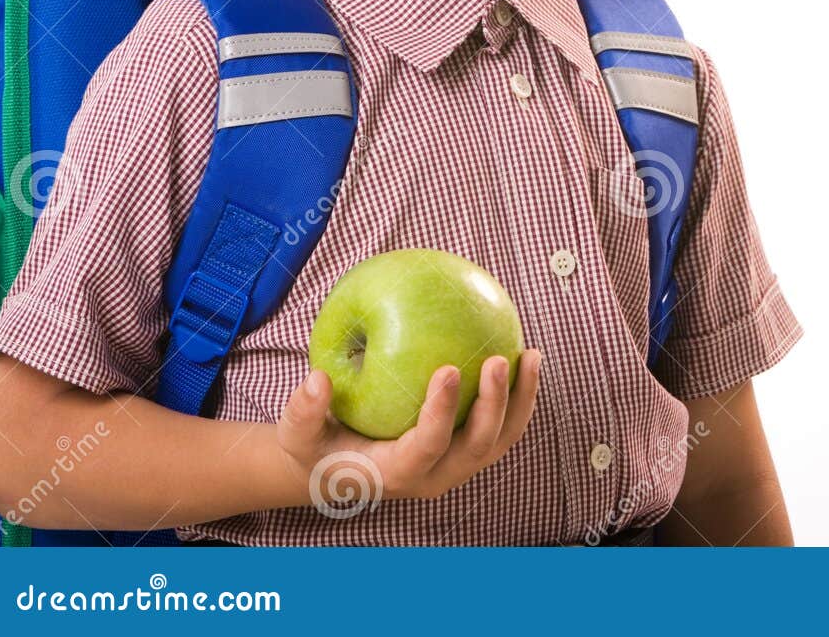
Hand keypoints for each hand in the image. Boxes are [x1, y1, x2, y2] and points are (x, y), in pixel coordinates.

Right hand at [274, 348, 541, 502]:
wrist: (337, 468)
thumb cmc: (317, 447)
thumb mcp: (298, 434)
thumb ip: (303, 411)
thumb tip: (316, 380)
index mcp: (397, 472)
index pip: (427, 446)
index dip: (442, 413)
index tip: (449, 368)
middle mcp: (435, 475)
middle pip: (477, 446)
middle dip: (493, 405)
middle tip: (497, 360)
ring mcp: (457, 465)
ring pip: (501, 439)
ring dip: (521, 399)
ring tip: (530, 354)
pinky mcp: (468, 450)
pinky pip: (502, 426)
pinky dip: (519, 396)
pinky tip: (524, 355)